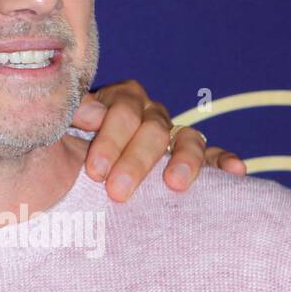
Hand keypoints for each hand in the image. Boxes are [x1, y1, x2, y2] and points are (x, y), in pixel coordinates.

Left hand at [70, 79, 247, 201]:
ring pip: (186, 138)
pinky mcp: (192, 159)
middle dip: (134, 160)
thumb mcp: (54, 136)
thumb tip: (89, 113)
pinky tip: (236, 171)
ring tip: (174, 184)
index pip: (121, 109)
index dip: (109, 138)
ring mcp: (171, 135)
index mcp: (115, 101)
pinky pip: (213, 155)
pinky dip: (225, 161)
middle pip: (151, 128)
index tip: (94, 170)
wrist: (59, 186)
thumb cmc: (56, 161)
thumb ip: (67, 117)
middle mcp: (146, 114)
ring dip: (182, 160)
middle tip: (115, 190)